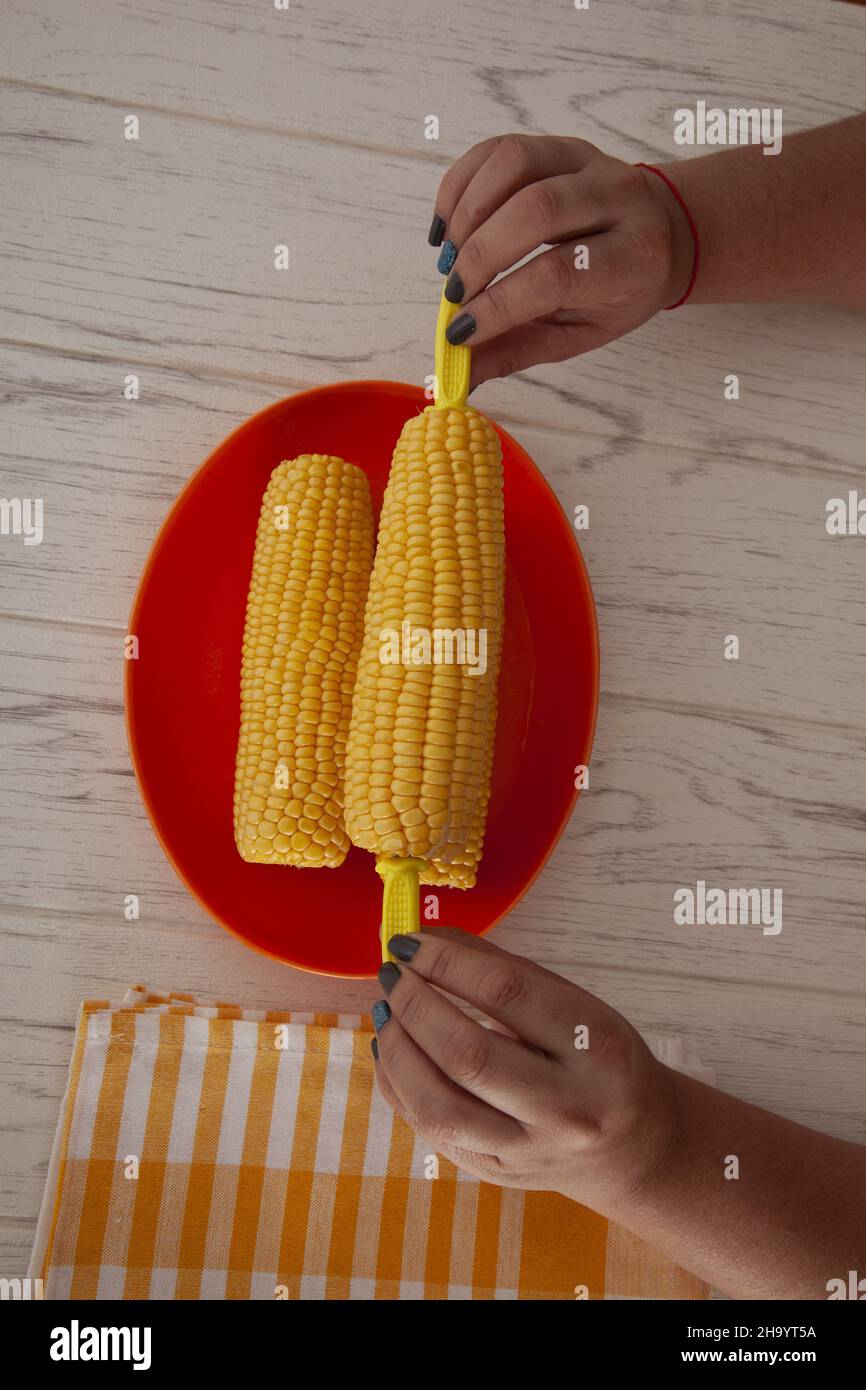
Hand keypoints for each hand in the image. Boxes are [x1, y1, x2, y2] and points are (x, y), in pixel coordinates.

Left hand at [372, 927, 677, 1213]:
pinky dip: (399, 1085)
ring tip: (386, 1011)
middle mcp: (566, 1106)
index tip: (410, 942)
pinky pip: (431, 1131)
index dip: (446, 962)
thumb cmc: (599, 1059)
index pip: (506, 993)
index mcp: (595, 1047)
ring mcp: (530, 1150)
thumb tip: (428, 938)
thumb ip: (503, 968)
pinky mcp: (497, 1173)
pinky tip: (393, 1050)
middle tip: (392, 974)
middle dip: (414, 1005)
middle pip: (467, 1055)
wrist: (633, 1147)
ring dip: (398, 1050)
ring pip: (440, 1106)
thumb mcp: (576, 1002)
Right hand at [429, 134, 694, 387]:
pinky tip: (449, 226)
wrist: (662, 233)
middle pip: (535, 210)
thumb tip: (461, 377)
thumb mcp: (580, 333)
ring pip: (514, 164)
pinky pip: (498, 149)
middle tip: (453, 294)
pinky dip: (461, 186)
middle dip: (479, 256)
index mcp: (634, 257)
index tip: (460, 333)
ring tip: (448, 258)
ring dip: (467, 214)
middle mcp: (617, 197)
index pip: (556, 275)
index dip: (500, 305)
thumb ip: (519, 350)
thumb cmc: (619, 292)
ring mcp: (588, 160)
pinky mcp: (559, 144)